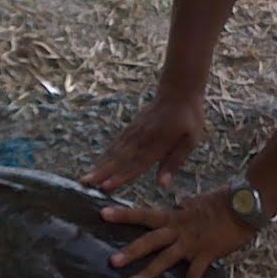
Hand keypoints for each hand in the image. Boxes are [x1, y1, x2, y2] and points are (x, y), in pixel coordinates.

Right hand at [82, 91, 204, 192]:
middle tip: (86, 183)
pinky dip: (106, 154)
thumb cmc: (188, 118)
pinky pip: (117, 142)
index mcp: (159, 142)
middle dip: (103, 172)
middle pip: (121, 157)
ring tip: (87, 177)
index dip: (122, 176)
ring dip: (100, 164)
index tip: (106, 187)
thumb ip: (174, 162)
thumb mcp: (190, 141)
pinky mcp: (132, 127)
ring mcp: (135, 131)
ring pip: (115, 150)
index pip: (138, 163)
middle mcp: (143, 137)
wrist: (178, 90)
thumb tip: (162, 185)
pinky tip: (98, 163)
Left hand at [101, 187, 253, 277]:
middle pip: (150, 240)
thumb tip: (176, 207)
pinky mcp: (206, 254)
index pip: (144, 214)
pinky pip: (194, 277)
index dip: (123, 214)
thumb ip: (182, 209)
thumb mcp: (196, 203)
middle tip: (111, 261)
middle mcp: (179, 229)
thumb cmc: (223, 201)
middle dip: (131, 251)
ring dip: (148, 272)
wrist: (246, 205)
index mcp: (174, 215)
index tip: (102, 213)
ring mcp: (191, 243)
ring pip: (165, 259)